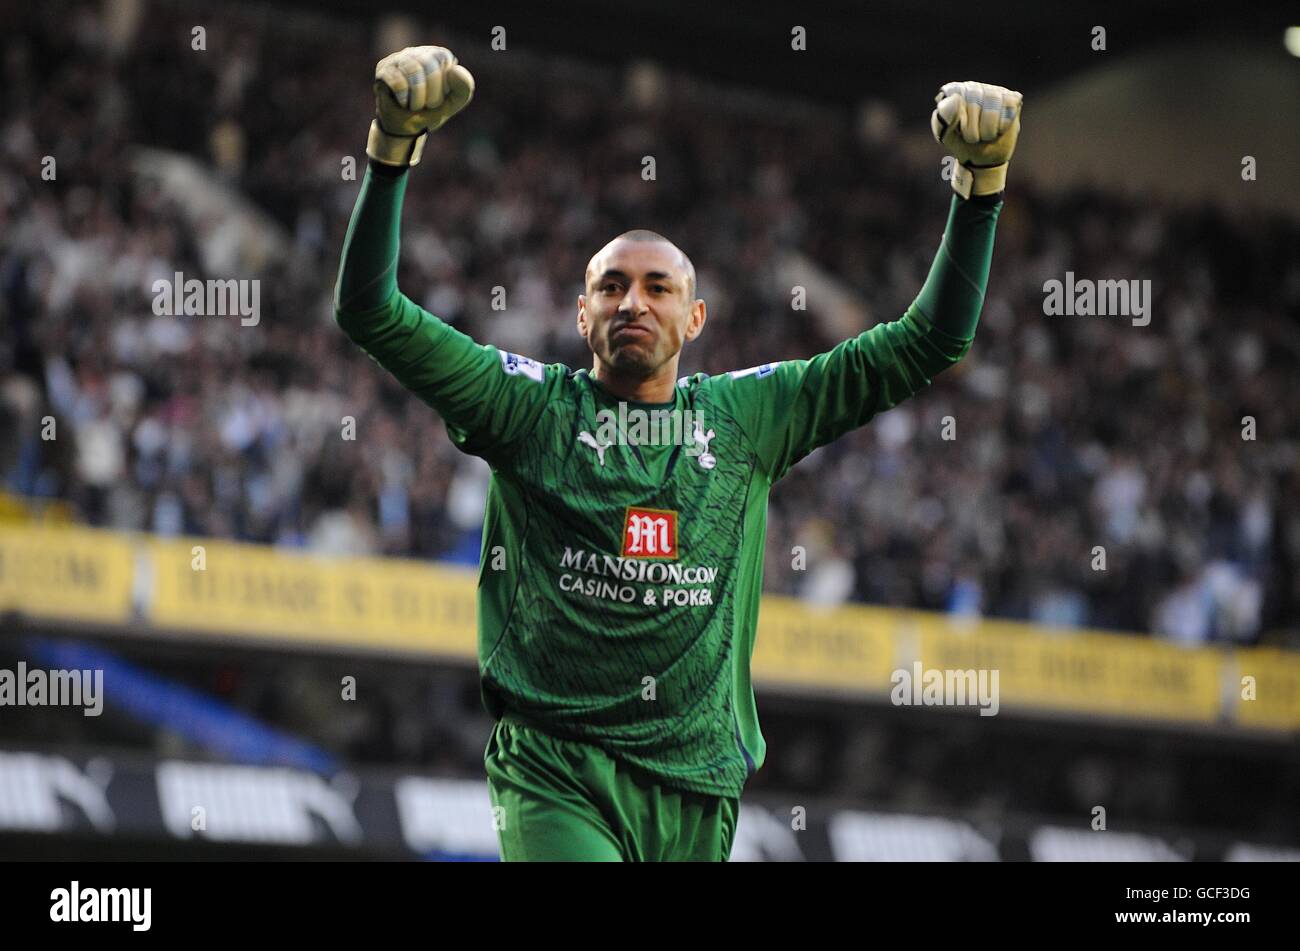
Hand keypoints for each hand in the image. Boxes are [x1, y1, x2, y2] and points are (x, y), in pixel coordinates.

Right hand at [367, 46, 474, 167]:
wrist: (406, 128)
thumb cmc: (430, 111)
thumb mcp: (453, 104)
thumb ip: (464, 88)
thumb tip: (455, 69)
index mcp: (439, 56)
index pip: (443, 60)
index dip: (443, 87)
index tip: (438, 98)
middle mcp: (419, 52)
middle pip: (427, 63)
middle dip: (430, 94)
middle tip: (426, 105)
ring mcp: (399, 58)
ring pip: (412, 69)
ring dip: (417, 98)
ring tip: (414, 105)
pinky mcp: (383, 69)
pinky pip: (397, 81)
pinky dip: (403, 98)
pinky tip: (402, 102)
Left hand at [931, 81, 1022, 197]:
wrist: (982, 159)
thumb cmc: (961, 144)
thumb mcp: (946, 135)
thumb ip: (944, 117)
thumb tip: (956, 98)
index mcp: (953, 93)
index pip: (956, 97)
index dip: (960, 121)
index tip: (960, 133)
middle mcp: (973, 87)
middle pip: (974, 97)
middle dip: (974, 127)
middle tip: (973, 139)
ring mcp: (993, 90)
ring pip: (993, 99)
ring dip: (989, 128)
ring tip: (986, 135)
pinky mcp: (1012, 98)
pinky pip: (1009, 105)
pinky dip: (1003, 124)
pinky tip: (999, 129)